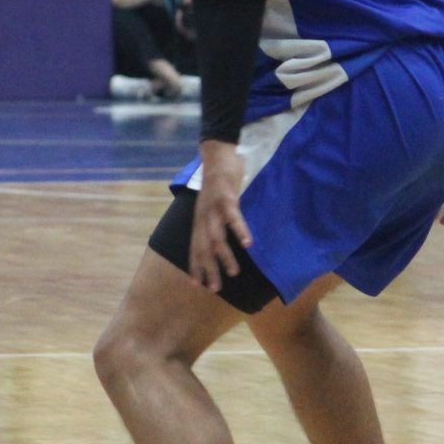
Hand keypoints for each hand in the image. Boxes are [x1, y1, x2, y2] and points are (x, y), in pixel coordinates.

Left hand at [188, 141, 251, 293]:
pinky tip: (248, 244)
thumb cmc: (218, 184)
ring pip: (216, 237)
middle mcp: (202, 217)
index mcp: (199, 221)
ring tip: (233, 272)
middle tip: (215, 289)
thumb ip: (216, 222)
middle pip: (203, 248)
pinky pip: (232, 217)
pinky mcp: (226, 197)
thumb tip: (223, 241)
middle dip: (208, 270)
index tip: (198, 286)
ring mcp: (213, 208)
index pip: (194, 248)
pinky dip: (239, 231)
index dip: (195, 267)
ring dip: (224, 256)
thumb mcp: (213, 206)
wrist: (217, 155)